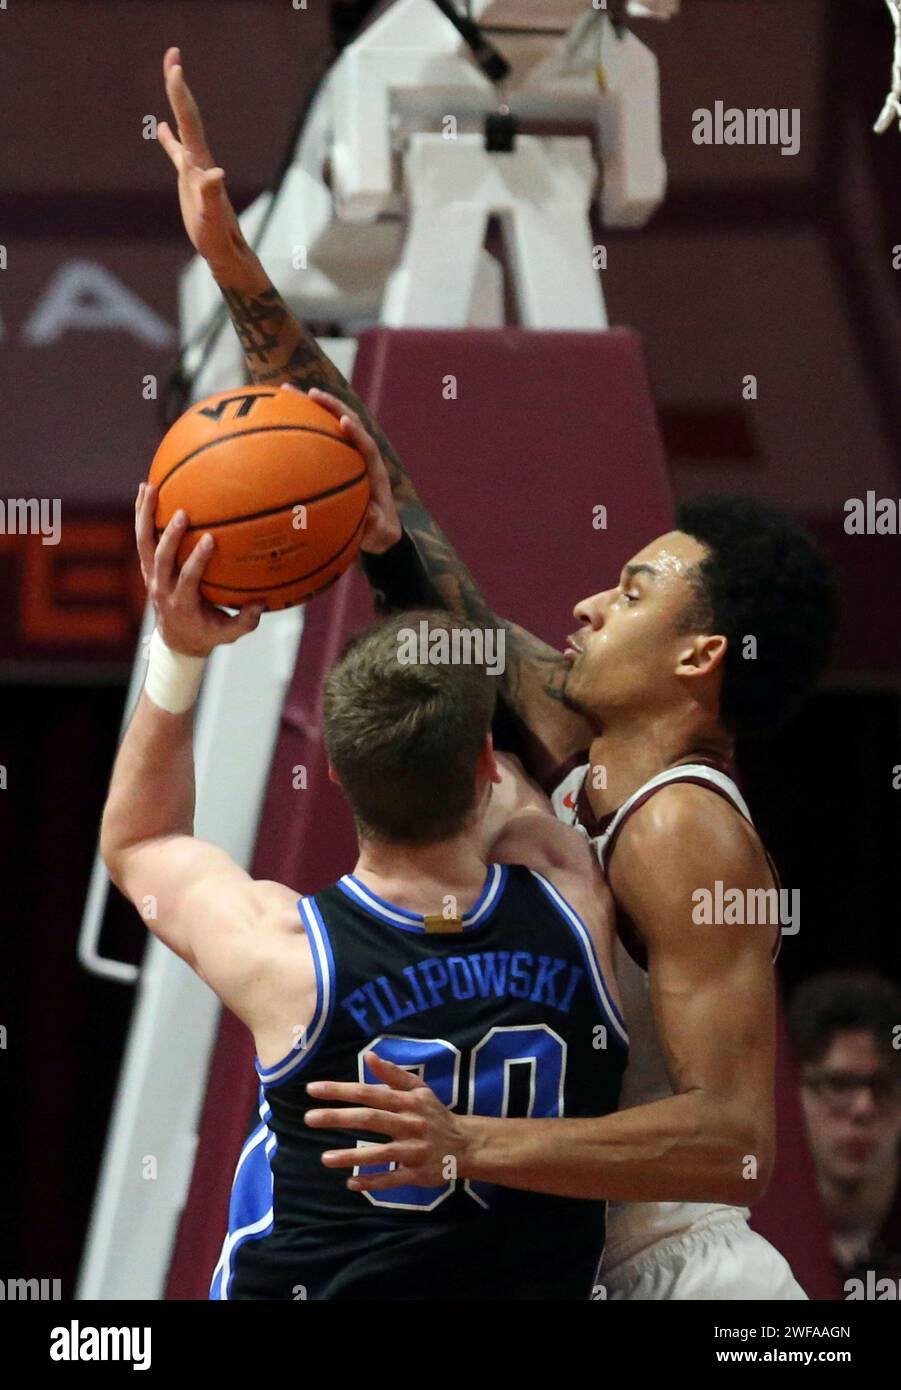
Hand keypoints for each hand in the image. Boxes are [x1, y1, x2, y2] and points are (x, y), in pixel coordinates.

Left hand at [135, 481, 262, 657]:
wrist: (175, 639)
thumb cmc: (207, 633)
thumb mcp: (228, 635)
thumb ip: (245, 621)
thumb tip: (262, 603)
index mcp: (181, 603)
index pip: (187, 579)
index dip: (196, 560)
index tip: (210, 539)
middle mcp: (161, 587)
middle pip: (161, 558)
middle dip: (171, 536)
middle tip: (183, 513)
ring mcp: (150, 575)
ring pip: (144, 542)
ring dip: (146, 515)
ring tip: (150, 487)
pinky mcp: (147, 566)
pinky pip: (142, 537)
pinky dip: (142, 513)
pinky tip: (147, 488)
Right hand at [157, 47, 245, 275]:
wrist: (225, 249)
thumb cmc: (217, 237)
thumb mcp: (211, 218)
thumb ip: (211, 195)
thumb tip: (214, 173)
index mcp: (200, 163)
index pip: (189, 121)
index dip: (180, 94)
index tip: (175, 67)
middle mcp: (199, 160)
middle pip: (187, 115)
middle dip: (178, 85)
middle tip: (172, 53)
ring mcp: (194, 168)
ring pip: (183, 127)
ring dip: (176, 101)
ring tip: (171, 74)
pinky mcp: (189, 180)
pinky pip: (176, 151)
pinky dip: (168, 138)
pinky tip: (161, 128)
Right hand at [281, 385, 401, 554]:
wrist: (377, 530)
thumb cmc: (378, 532)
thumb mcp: (380, 533)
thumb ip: (376, 525)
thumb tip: (369, 519)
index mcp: (375, 472)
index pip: (367, 446)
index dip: (357, 433)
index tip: (344, 422)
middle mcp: (361, 457)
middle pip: (347, 422)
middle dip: (330, 406)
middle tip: (309, 393)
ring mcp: (347, 455)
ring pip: (329, 425)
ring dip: (311, 408)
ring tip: (286, 393)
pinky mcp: (333, 459)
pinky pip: (316, 440)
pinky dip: (299, 428)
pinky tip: (274, 421)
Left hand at [306, 1052, 473, 1191]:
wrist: (466, 1144)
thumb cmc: (435, 1114)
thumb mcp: (419, 1089)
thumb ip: (393, 1074)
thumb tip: (369, 1056)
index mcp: (407, 1101)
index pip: (369, 1092)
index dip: (341, 1090)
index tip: (312, 1089)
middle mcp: (409, 1123)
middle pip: (370, 1119)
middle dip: (338, 1118)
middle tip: (309, 1118)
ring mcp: (413, 1150)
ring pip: (381, 1153)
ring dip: (352, 1156)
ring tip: (324, 1158)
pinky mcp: (418, 1174)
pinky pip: (393, 1179)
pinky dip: (372, 1182)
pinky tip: (351, 1183)